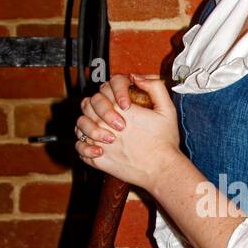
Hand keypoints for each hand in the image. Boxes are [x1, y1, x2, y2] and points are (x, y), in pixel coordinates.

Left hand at [74, 72, 180, 193]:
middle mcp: (107, 125)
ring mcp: (100, 143)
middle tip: (111, 115)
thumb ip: (155, 87)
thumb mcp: (167, 109)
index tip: (124, 103)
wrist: (163, 170)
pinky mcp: (98, 160)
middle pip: (88, 106)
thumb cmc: (165, 141)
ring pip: (80, 125)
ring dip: (88, 123)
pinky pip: (80, 148)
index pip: (103, 91)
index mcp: (122, 111)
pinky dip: (83, 144)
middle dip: (97, 106)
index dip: (111, 93)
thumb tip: (136, 78)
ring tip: (101, 128)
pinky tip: (96, 145)